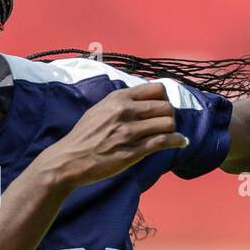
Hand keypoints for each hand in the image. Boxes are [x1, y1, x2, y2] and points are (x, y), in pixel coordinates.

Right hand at [34, 81, 188, 187]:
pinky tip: (180, 143)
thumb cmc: (83, 137)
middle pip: (166, 106)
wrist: (69, 160)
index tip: (161, 109)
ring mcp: (129, 131)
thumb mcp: (99, 110)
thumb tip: (140, 101)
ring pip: (168, 123)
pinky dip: (177, 141)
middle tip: (164, 125)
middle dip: (169, 116)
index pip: (157, 89)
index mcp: (118, 99)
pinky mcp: (133, 151)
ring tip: (168, 136)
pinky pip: (164, 141)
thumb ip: (119, 103)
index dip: (164, 99)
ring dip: (172, 130)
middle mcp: (125, 111)